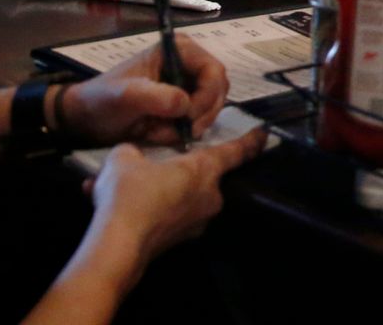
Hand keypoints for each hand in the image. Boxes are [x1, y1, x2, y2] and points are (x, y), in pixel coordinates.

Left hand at [63, 36, 231, 146]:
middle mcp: (189, 62)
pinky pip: (200, 119)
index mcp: (179, 50)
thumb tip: (185, 105)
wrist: (86, 120)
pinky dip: (184, 131)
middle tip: (180, 132)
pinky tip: (160, 134)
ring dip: (190, 125)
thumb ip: (157, 97)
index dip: (207, 97)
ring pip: (212, 107)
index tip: (187, 118)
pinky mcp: (185, 102)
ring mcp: (188, 83)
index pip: (214, 71)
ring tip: (160, 133)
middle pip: (218, 90)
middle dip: (200, 114)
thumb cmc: (102, 101)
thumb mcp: (126, 97)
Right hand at [83, 126, 264, 268]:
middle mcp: (210, 197)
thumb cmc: (129, 195)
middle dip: (186, 172)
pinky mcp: (180, 242)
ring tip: (133, 191)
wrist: (118, 247)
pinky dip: (155, 212)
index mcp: (204, 170)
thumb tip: (132, 155)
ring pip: (186, 198)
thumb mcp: (124, 159)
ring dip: (166, 193)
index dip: (250, 142)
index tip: (263, 134)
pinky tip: (128, 209)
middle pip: (206, 177)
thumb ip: (133, 151)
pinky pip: (171, 217)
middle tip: (161, 168)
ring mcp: (197, 222)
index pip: (235, 151)